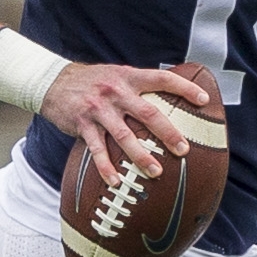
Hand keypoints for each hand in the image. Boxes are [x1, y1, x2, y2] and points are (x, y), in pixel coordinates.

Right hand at [39, 63, 211, 186]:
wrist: (53, 81)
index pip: (162, 78)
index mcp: (128, 77)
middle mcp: (116, 91)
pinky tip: (116, 180)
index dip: (184, 88)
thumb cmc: (92, 81)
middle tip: (183, 150)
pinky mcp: (83, 124)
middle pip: (148, 113)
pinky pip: (97, 149)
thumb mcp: (116, 75)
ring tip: (155, 172)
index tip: (203, 101)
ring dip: (141, 156)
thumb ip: (138, 87)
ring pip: (124, 135)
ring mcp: (99, 109)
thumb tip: (168, 99)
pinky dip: (107, 167)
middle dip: (168, 133)